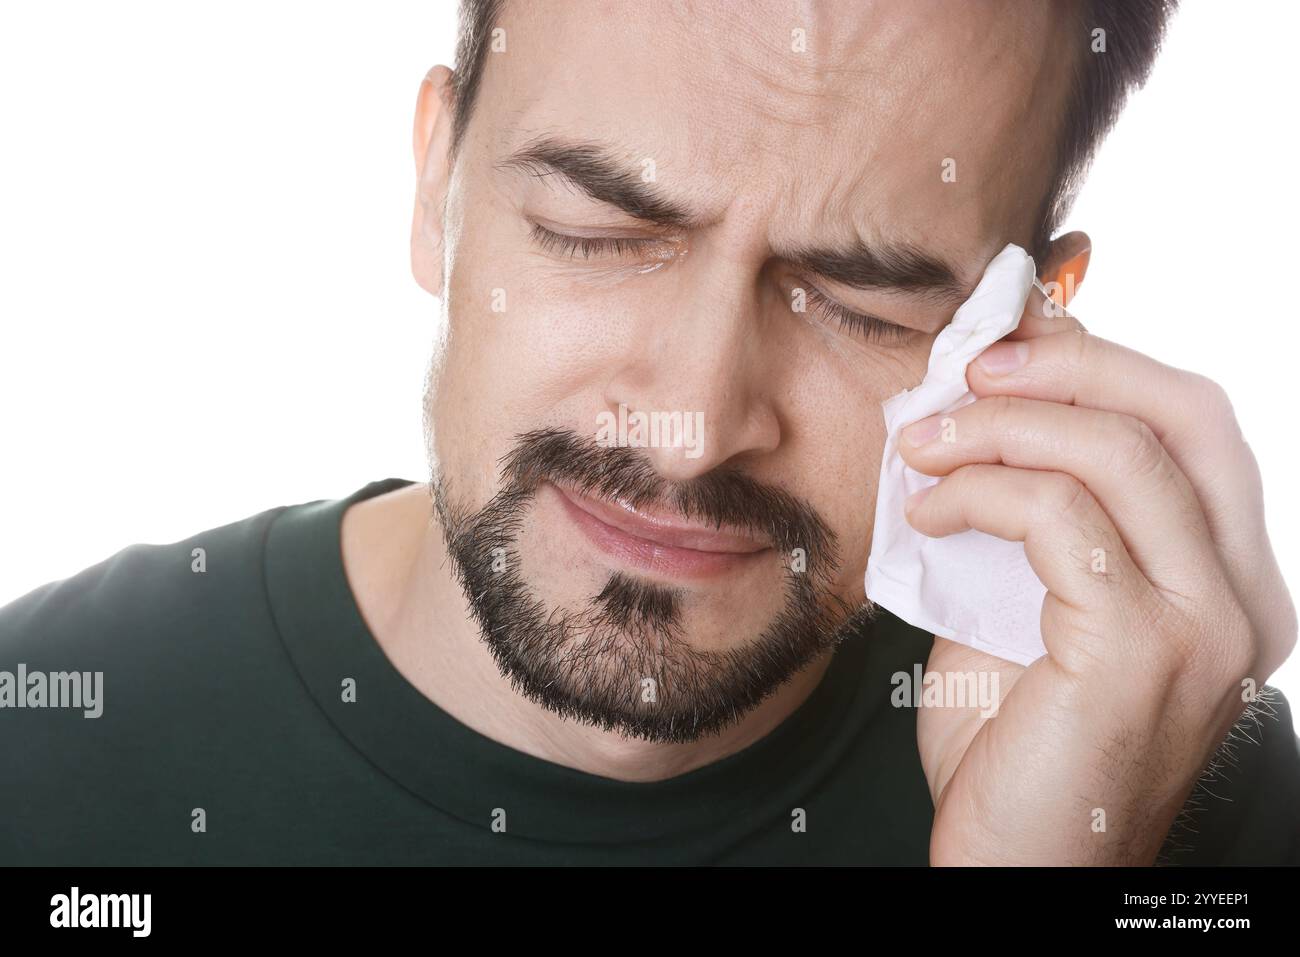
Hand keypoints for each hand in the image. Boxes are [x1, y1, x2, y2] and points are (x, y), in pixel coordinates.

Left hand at [901, 283, 1296, 865]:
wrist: (1016, 867)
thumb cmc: (1014, 749)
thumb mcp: (1023, 607)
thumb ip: (1029, 516)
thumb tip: (992, 410)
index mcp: (1225, 583)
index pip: (1193, 428)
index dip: (1102, 361)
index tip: (1007, 337)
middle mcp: (1243, 599)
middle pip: (1185, 411)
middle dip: (1070, 362)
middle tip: (970, 364)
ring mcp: (1207, 625)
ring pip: (1120, 451)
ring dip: (1002, 423)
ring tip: (922, 441)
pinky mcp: (1145, 650)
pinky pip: (1060, 516)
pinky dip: (981, 491)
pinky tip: (928, 512)